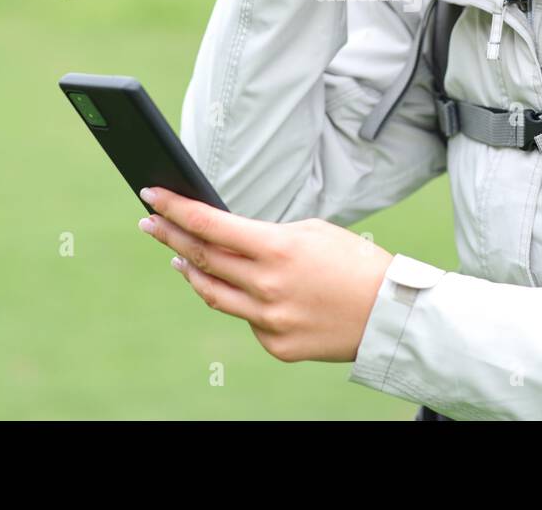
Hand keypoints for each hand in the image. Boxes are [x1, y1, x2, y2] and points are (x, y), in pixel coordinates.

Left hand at [137, 186, 393, 363]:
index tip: (151, 195)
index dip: (175, 208)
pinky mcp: (276, 345)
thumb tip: (227, 238)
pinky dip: (241, 301)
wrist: (391, 313)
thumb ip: (265, 236)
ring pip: (212, 293)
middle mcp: (266, 286)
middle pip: (201, 258)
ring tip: (177, 258)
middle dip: (170, 236)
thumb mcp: (311, 231)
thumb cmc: (355, 263)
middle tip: (150, 222)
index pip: (209, 225)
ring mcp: (269, 319)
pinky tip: (241, 290)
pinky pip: (247, 320)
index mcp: (276, 248)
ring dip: (190, 272)